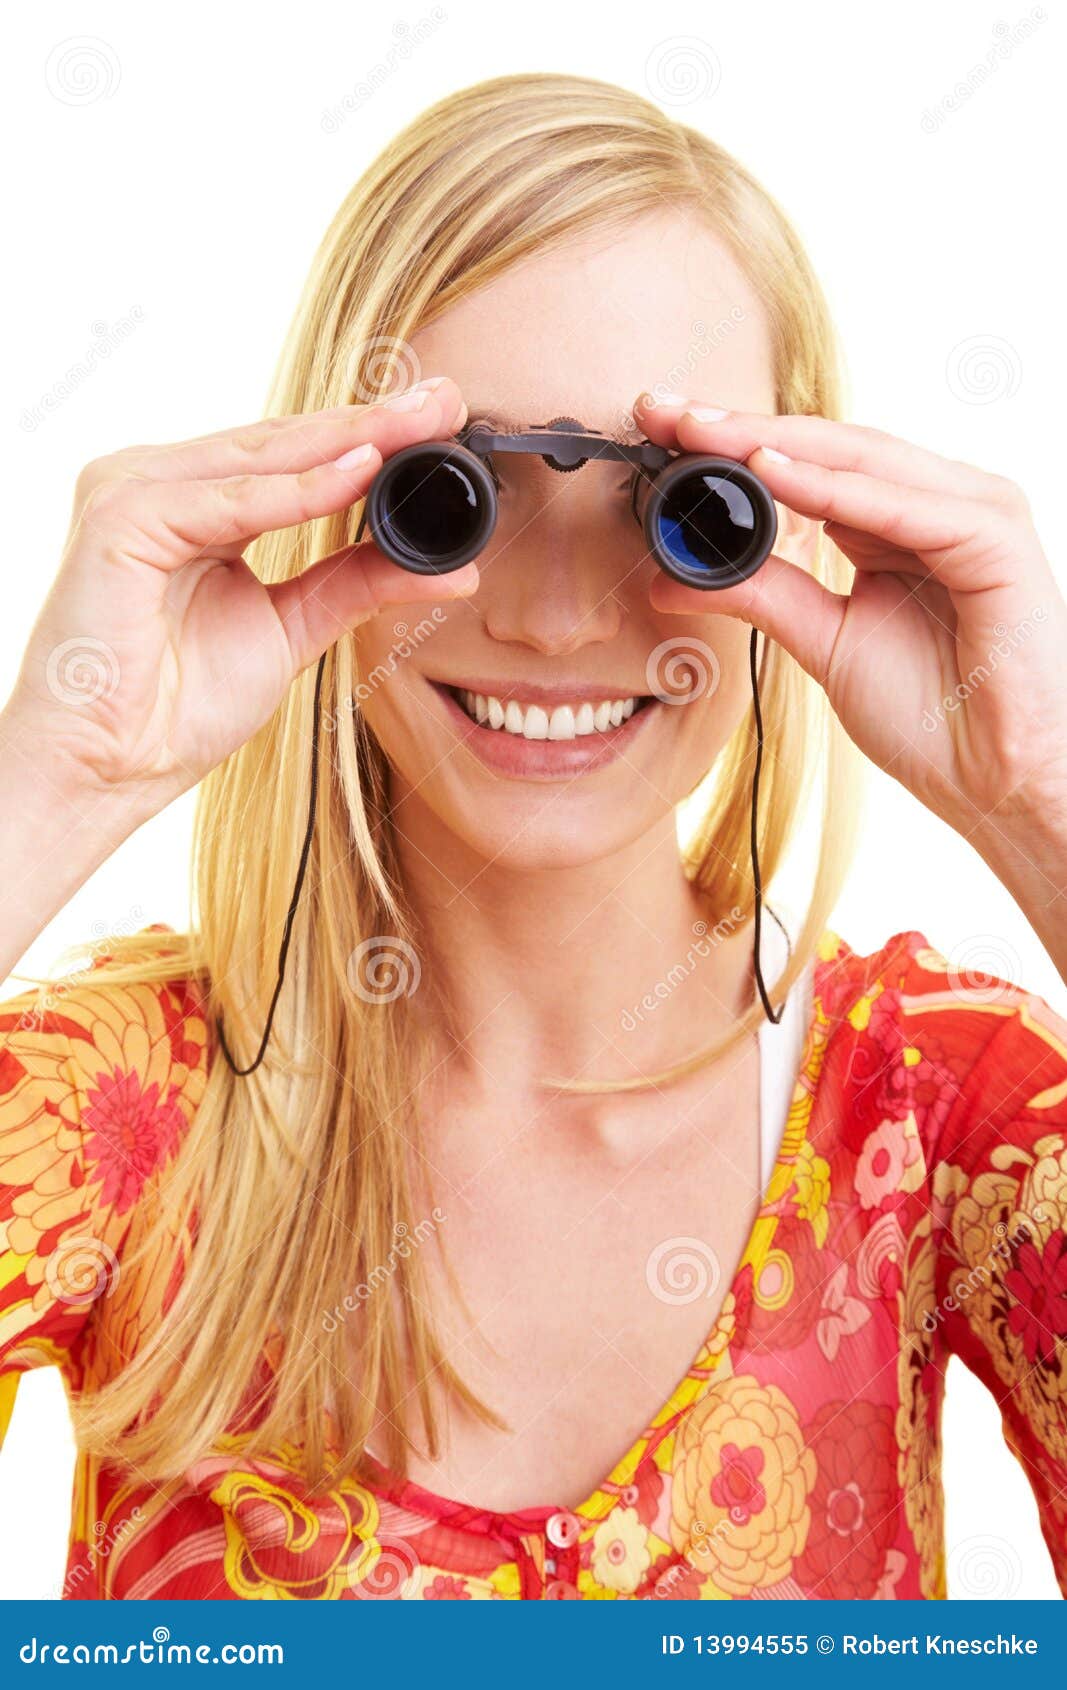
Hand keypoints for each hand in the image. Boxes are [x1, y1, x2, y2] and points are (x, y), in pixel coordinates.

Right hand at [4, 378, 475, 818]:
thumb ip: (359, 585)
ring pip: (258, 459)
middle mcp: (159, 482)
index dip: (369, 435)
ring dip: (344, 441)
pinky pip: (226, 502)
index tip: (442, 418)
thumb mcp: (291, 629)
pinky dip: (295, 493)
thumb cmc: (176, 707)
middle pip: (281, 444)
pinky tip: (357, 474)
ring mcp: (132, 491)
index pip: (292, 456)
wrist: (110, 766)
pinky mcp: (120, 518)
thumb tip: (455, 571)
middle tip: (445, 399)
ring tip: (415, 425)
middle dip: (371, 423)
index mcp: (192, 500)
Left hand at [634, 392, 1066, 848]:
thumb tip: (671, 575)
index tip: (660, 429)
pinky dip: (834, 489)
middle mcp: (937, 504)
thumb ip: (759, 595)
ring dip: (775, 443)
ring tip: (703, 432)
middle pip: (828, 449)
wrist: (997, 781)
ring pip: (861, 461)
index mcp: (899, 521)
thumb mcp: (823, 642)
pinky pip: (903, 506)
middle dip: (741, 429)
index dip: (732, 444)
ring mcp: (972, 513)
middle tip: (664, 413)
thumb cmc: (932, 717)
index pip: (808, 463)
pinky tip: (771, 472)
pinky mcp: (995, 539)